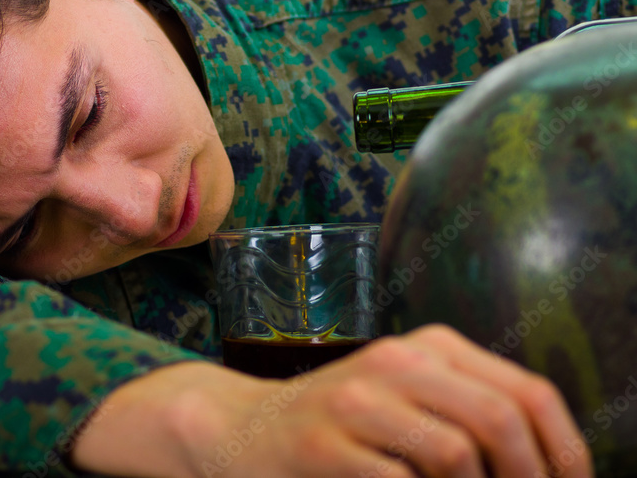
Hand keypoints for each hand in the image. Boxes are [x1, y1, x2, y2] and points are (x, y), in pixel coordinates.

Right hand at [69, 324, 592, 477]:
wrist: (246, 429)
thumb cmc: (344, 424)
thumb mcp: (411, 396)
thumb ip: (469, 411)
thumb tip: (542, 466)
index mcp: (429, 346)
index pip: (527, 391)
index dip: (565, 451)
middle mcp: (396, 360)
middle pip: (498, 418)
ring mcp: (357, 400)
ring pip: (455, 452)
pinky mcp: (324, 444)